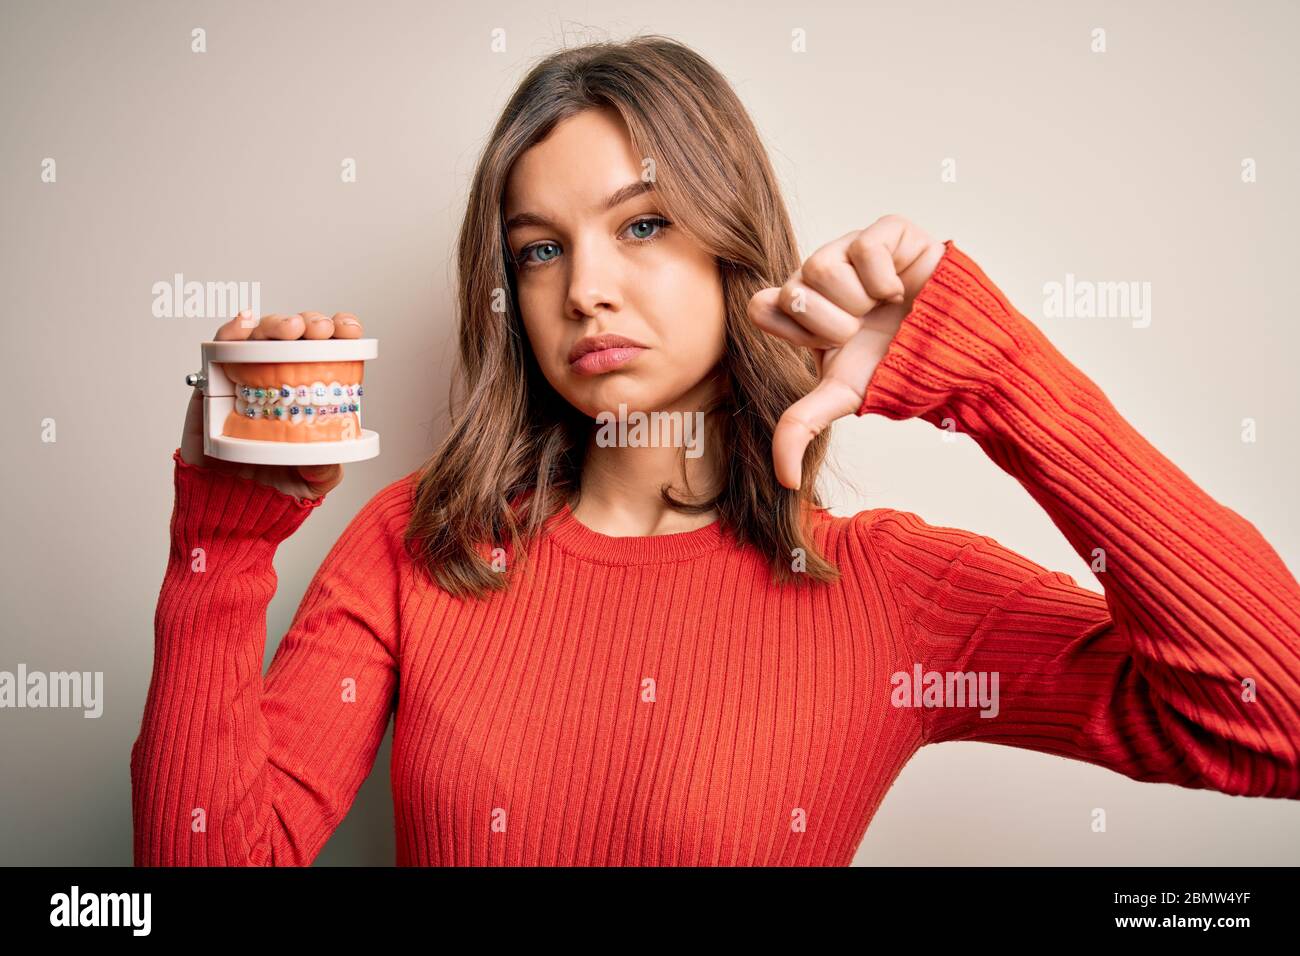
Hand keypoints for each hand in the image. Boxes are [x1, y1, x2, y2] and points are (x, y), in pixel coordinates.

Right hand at [179, 310, 363, 499]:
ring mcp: (246, 375)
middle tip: (319, 331)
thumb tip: (331, 450)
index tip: (350, 330)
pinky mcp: (213, 382)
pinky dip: (232, 331)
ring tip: (290, 329)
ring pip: (261, 334)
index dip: (341, 331)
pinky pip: (221, 348)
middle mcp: (281, 375)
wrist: (231, 504)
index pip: (330, 349)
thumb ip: (328, 465)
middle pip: (297, 334)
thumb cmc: (276, 483)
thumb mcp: (316, 479)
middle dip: (311, 323)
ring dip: (276, 323)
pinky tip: (245, 324)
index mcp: (312, 389)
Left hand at [747, 215, 946, 488]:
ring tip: (884, 309)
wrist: (960, 355)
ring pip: (821, 265)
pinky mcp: (888, 230)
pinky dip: (886, 279)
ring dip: (858, 301)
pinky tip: (903, 289)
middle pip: (793, 290)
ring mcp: (853, 248)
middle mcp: (822, 275)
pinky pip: (864, 246)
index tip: (829, 345)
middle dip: (832, 324)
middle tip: (863, 329)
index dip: (795, 330)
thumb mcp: (845, 396)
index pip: (763, 307)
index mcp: (804, 309)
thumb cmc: (901, 368)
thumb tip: (782, 480)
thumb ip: (801, 425)